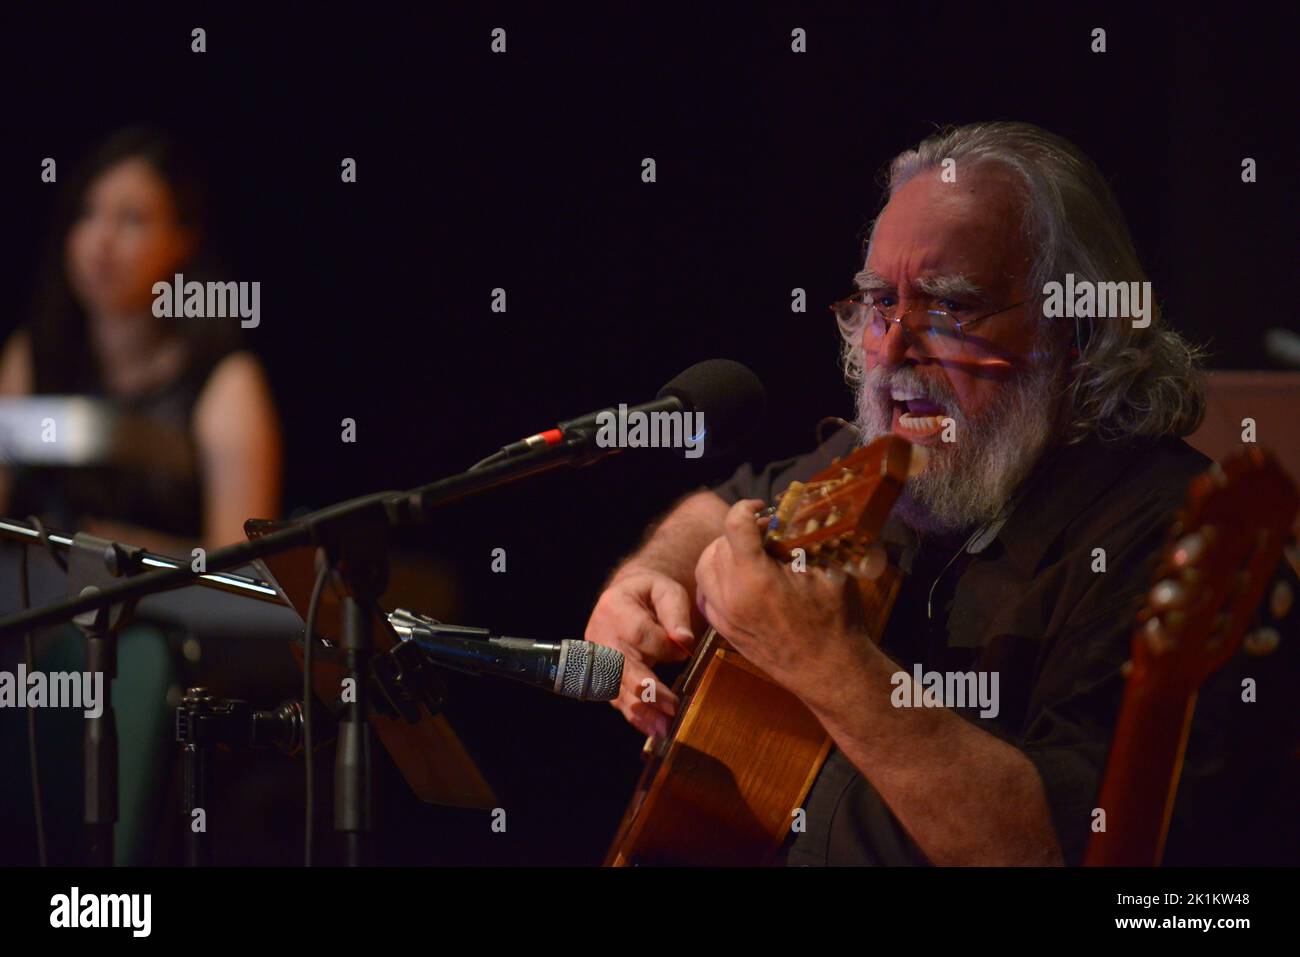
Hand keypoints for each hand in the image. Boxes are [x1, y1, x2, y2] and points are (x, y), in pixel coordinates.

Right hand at [584, 566, 695, 736]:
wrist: (626, 597)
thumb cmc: (649, 594)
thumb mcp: (665, 590)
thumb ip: (675, 613)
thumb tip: (683, 641)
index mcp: (614, 606)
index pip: (638, 633)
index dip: (663, 647)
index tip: (684, 652)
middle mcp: (600, 634)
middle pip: (621, 666)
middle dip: (647, 689)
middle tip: (672, 706)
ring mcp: (596, 658)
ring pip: (617, 688)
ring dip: (641, 710)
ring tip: (664, 727)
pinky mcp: (602, 676)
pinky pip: (617, 699)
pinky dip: (635, 716)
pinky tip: (652, 729)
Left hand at [693, 498, 870, 707]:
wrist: (829, 671)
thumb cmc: (836, 621)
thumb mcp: (830, 570)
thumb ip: (808, 540)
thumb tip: (797, 516)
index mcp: (757, 578)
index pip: (734, 524)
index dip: (747, 507)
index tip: (762, 509)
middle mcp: (731, 596)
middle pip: (718, 544)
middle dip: (739, 532)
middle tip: (764, 533)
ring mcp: (724, 616)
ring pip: (705, 568)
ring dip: (723, 553)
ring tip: (749, 553)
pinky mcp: (724, 630)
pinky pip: (705, 594)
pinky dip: (715, 578)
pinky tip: (738, 577)